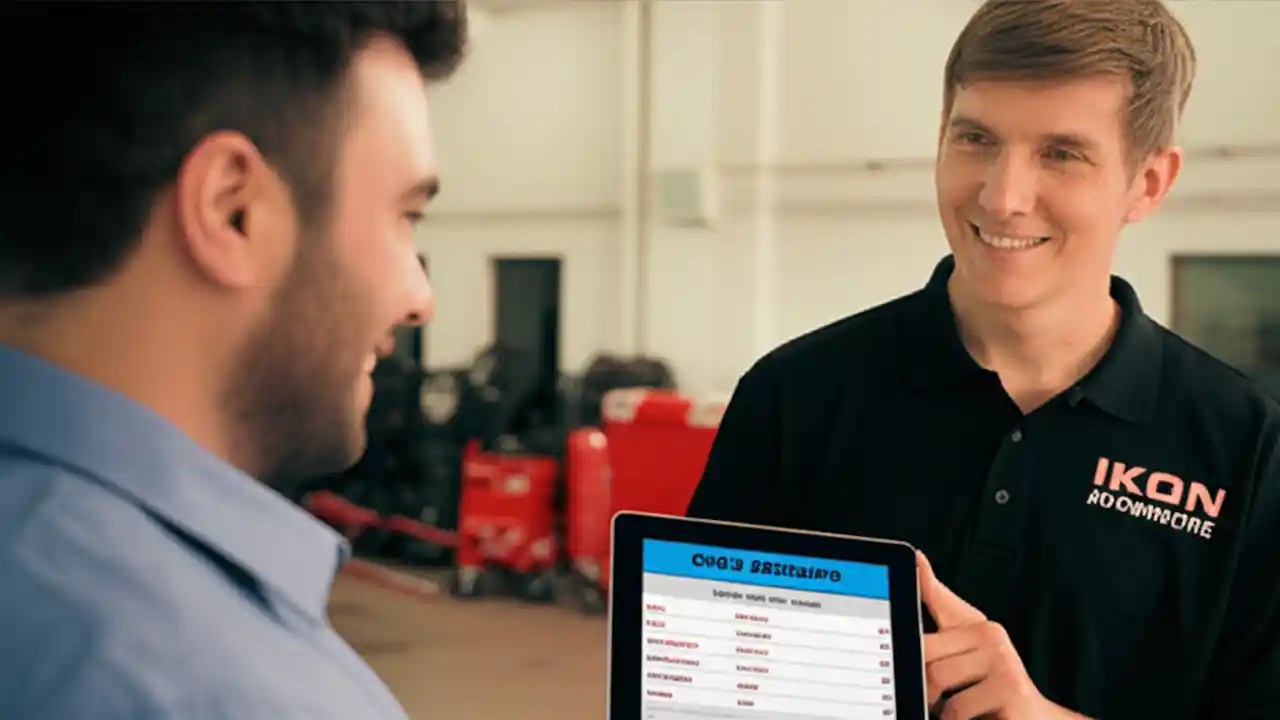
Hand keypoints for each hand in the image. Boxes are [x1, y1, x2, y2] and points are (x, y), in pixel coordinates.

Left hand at [917, 552, 1089, 719]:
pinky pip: (958, 709)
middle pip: (927, 655)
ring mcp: (1004, 664)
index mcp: (980, 627)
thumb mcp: (963, 644)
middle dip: (923, 682)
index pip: (928, 629)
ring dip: (939, 706)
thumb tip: (918, 556)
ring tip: (956, 709)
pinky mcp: (1010, 692)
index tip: (895, 642)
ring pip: (938, 682)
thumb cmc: (992, 686)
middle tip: (934, 697)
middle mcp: (994, 639)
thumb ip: (937, 602)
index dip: (912, 646)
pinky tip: (971, 718)